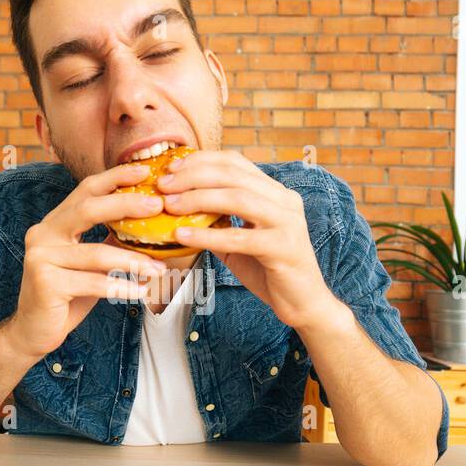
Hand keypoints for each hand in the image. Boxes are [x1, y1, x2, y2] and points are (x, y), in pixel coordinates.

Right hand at [6, 162, 169, 358]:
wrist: (33, 331)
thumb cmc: (66, 297)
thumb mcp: (90, 264)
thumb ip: (109, 241)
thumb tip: (147, 225)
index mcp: (53, 223)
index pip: (85, 190)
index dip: (114, 177)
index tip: (144, 171)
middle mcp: (42, 234)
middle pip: (88, 209)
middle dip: (126, 204)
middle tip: (157, 206)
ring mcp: (41, 257)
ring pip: (97, 253)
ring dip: (133, 261)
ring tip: (159, 269)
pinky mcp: (45, 282)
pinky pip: (93, 282)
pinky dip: (121, 287)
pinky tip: (140, 291)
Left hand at [157, 150, 343, 330]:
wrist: (303, 303)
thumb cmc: (268, 271)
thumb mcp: (237, 241)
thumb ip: (216, 223)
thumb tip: (177, 209)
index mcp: (275, 192)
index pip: (235, 162)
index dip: (201, 161)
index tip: (171, 169)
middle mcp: (285, 200)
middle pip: (233, 175)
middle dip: (193, 176)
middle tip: (163, 185)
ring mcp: (287, 222)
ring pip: (238, 198)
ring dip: (198, 199)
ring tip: (170, 206)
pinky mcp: (284, 248)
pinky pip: (240, 236)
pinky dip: (208, 235)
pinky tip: (183, 237)